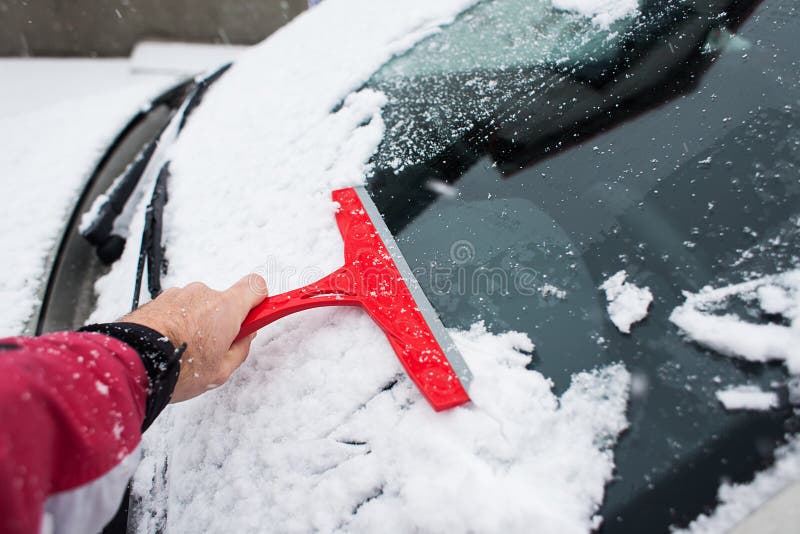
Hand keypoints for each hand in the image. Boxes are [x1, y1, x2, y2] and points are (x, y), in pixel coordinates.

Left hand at [124, 274, 267, 401]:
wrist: (131, 363)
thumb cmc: (179, 368)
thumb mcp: (221, 371)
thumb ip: (240, 350)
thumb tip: (245, 337)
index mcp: (226, 308)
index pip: (256, 286)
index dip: (259, 300)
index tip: (257, 315)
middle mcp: (204, 294)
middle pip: (224, 302)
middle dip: (222, 321)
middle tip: (212, 349)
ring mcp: (179, 294)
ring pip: (198, 307)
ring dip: (196, 323)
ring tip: (183, 352)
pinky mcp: (158, 300)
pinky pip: (176, 309)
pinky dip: (176, 323)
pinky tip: (167, 346)